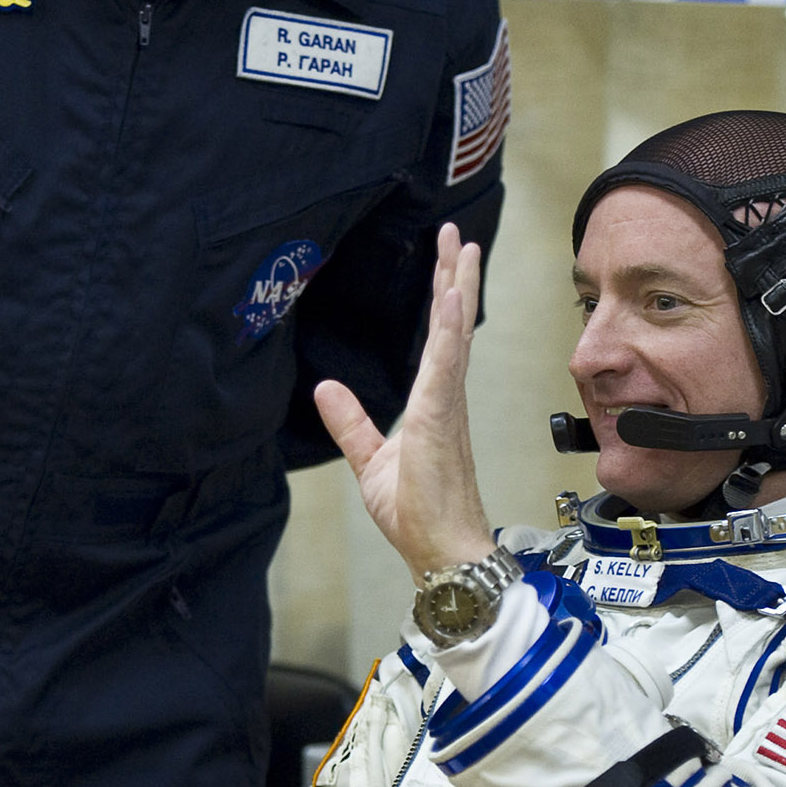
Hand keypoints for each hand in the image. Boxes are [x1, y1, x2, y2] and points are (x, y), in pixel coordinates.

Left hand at [315, 223, 494, 586]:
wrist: (441, 552)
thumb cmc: (419, 516)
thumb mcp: (370, 461)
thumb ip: (351, 423)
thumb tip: (326, 389)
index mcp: (434, 406)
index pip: (441, 342)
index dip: (443, 300)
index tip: (445, 262)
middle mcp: (447, 399)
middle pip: (454, 326)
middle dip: (453, 277)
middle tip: (455, 234)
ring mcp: (447, 407)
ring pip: (455, 335)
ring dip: (455, 288)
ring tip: (459, 247)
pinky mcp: (440, 420)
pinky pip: (446, 367)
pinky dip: (449, 331)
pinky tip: (451, 297)